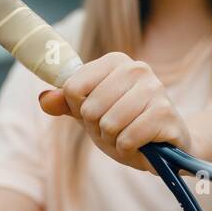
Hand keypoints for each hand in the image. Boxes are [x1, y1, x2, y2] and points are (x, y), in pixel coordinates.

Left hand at [38, 52, 193, 170]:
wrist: (167, 144)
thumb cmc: (126, 125)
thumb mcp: (91, 114)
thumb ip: (66, 104)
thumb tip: (44, 99)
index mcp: (115, 61)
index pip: (72, 88)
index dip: (80, 111)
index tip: (99, 113)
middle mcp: (137, 68)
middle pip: (89, 108)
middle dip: (99, 129)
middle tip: (118, 129)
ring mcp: (155, 89)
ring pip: (109, 124)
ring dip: (114, 140)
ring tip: (130, 135)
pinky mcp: (165, 114)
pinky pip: (127, 138)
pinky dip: (129, 149)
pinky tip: (142, 144)